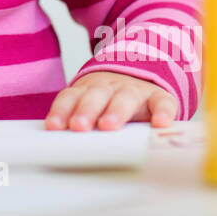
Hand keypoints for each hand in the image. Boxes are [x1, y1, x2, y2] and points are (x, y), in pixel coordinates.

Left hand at [44, 71, 176, 130]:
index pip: (71, 97)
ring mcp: (134, 90)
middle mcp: (110, 87)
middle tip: (79, 126)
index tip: (54, 127)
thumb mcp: (91, 104)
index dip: (61, 110)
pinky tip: (159, 124)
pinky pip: (162, 102)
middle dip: (86, 110)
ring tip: (108, 125)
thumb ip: (78, 118)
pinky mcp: (158, 97)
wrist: (138, 75)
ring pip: (125, 98)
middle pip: (96, 96)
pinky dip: (162, 111)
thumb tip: (59, 140)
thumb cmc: (108, 100)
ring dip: (116, 111)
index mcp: (88, 89)